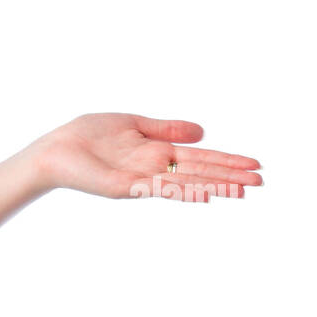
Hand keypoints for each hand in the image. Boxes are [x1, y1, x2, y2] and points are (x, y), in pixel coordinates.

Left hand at [30, 113, 262, 201]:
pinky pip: (159, 189)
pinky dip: (183, 191)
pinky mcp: (126, 187)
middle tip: (261, 182)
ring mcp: (142, 180)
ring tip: (242, 190)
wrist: (55, 149)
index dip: (226, 160)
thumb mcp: (133, 123)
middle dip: (230, 176)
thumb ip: (166, 128)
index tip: (254, 165)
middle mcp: (154, 168)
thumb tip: (203, 131)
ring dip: (214, 186)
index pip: (199, 157)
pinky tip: (204, 193)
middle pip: (200, 171)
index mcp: (156, 152)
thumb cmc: (87, 136)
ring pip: (186, 183)